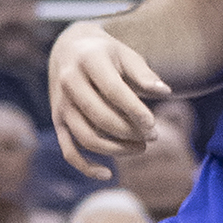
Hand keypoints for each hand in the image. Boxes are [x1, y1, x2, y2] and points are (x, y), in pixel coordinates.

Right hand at [49, 21, 169, 178]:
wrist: (69, 49)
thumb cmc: (105, 54)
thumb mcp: (125, 54)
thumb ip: (144, 74)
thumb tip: (165, 92)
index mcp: (88, 61)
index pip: (113, 91)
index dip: (135, 111)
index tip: (153, 125)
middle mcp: (69, 82)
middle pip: (100, 117)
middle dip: (130, 132)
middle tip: (153, 136)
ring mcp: (61, 104)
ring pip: (86, 137)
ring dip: (116, 149)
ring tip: (140, 147)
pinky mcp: (57, 120)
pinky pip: (68, 150)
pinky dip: (85, 166)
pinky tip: (107, 174)